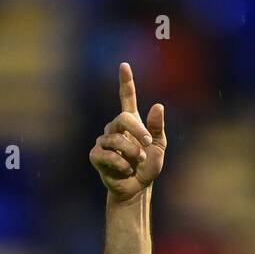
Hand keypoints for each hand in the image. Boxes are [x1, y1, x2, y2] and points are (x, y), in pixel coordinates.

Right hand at [90, 62, 166, 202]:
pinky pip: (106, 154)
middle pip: (122, 118)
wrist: (137, 188)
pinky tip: (125, 169)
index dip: (126, 82)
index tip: (124, 65)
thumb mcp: (158, 147)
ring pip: (115, 139)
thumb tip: (158, 105)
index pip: (127, 98)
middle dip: (136, 131)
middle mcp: (115, 128)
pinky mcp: (96, 155)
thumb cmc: (147, 167)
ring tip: (136, 162)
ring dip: (131, 153)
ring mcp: (104, 141)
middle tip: (146, 142)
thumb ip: (157, 128)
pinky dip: (120, 163)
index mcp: (131, 122)